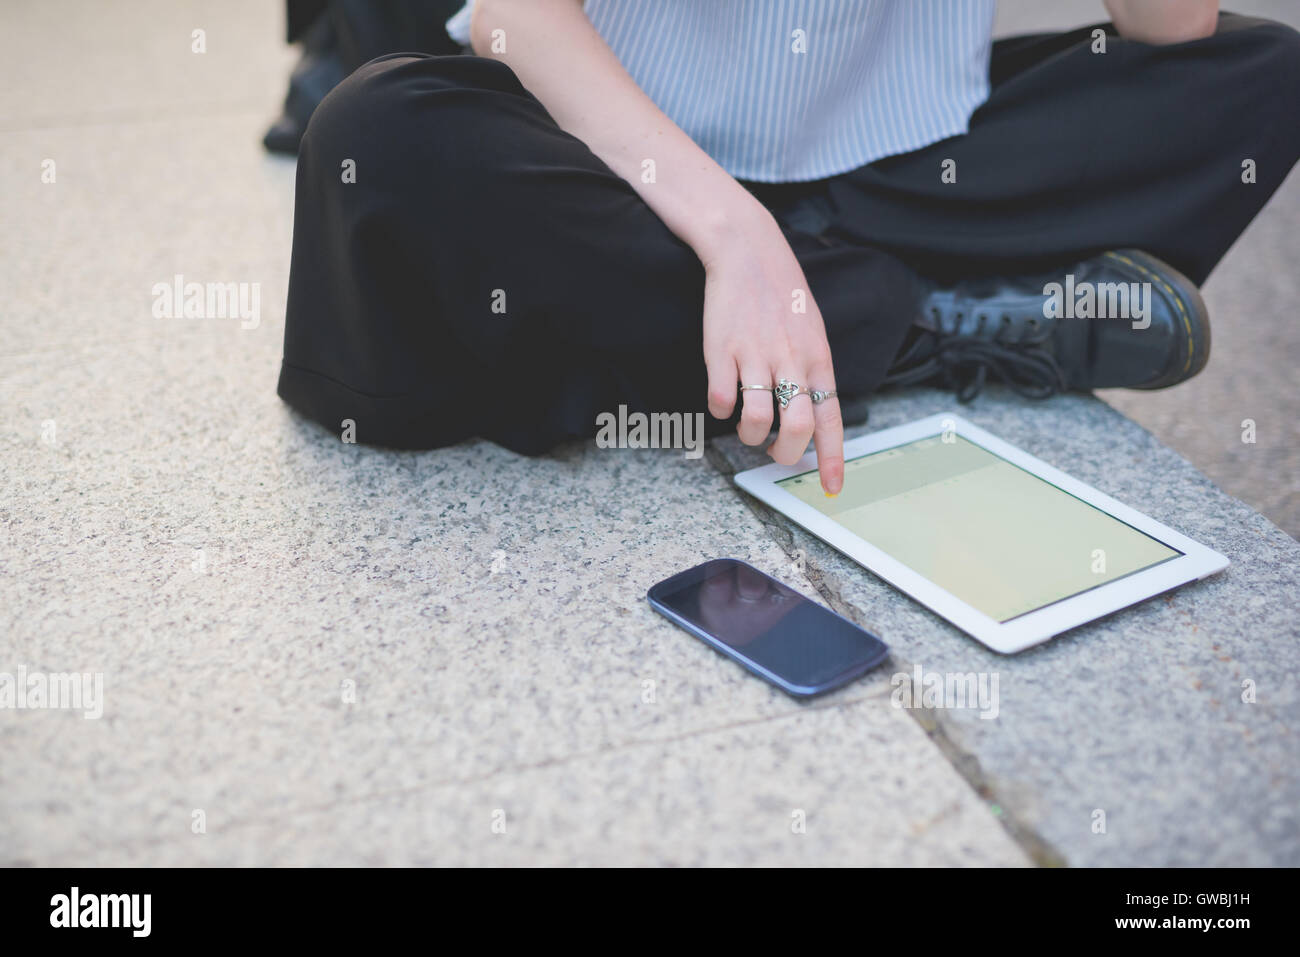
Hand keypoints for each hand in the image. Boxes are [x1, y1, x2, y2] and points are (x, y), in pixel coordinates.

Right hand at [697, 210, 843, 494]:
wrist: (748, 252)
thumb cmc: (781, 295)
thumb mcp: (812, 332)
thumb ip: (813, 372)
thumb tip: (813, 415)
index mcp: (818, 360)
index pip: (831, 419)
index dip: (832, 459)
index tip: (831, 488)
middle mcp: (791, 362)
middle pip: (796, 428)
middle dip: (785, 455)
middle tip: (775, 454)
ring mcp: (756, 357)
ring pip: (757, 420)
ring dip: (750, 436)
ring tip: (748, 428)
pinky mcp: (722, 351)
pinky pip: (721, 400)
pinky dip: (720, 410)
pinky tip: (722, 398)